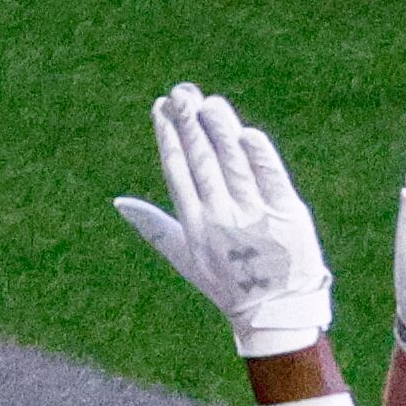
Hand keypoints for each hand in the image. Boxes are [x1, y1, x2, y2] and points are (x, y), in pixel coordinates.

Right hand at [116, 83, 331, 357]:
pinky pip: (270, 173)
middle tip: (181, 92)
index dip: (168, 136)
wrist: (276, 313)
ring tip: (209, 103)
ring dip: (220, 127)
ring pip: (234, 160)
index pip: (178, 171)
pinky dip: (257, 151)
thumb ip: (154, 227)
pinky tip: (244, 131)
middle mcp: (223, 218)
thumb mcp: (186, 260)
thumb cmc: (228, 285)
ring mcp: (256, 215)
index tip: (161, 107)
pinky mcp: (287, 213)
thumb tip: (118, 203)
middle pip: (203, 160)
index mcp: (196, 227)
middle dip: (190, 123)